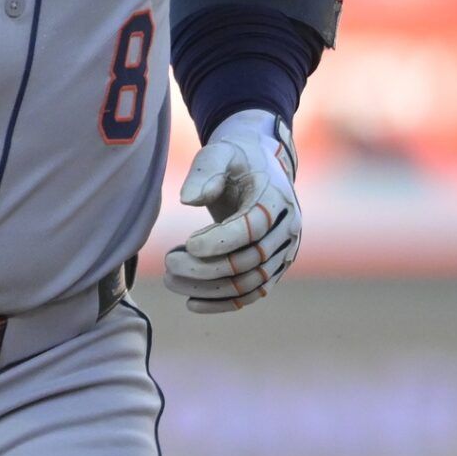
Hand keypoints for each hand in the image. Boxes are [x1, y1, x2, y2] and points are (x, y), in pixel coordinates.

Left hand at [162, 109, 299, 313]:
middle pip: (250, 261)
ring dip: (209, 288)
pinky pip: (251, 293)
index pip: (253, 228)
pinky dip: (223, 303)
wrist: (261, 164)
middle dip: (206, 268)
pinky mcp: (274, 268)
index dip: (220, 241)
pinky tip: (191, 303)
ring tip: (171, 280)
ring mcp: (283, 252)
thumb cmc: (235, 158)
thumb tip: (187, 200)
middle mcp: (287, 229)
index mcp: (277, 198)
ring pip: (249, 283)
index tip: (187, 244)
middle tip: (168, 263)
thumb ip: (204, 172)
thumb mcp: (219, 152)